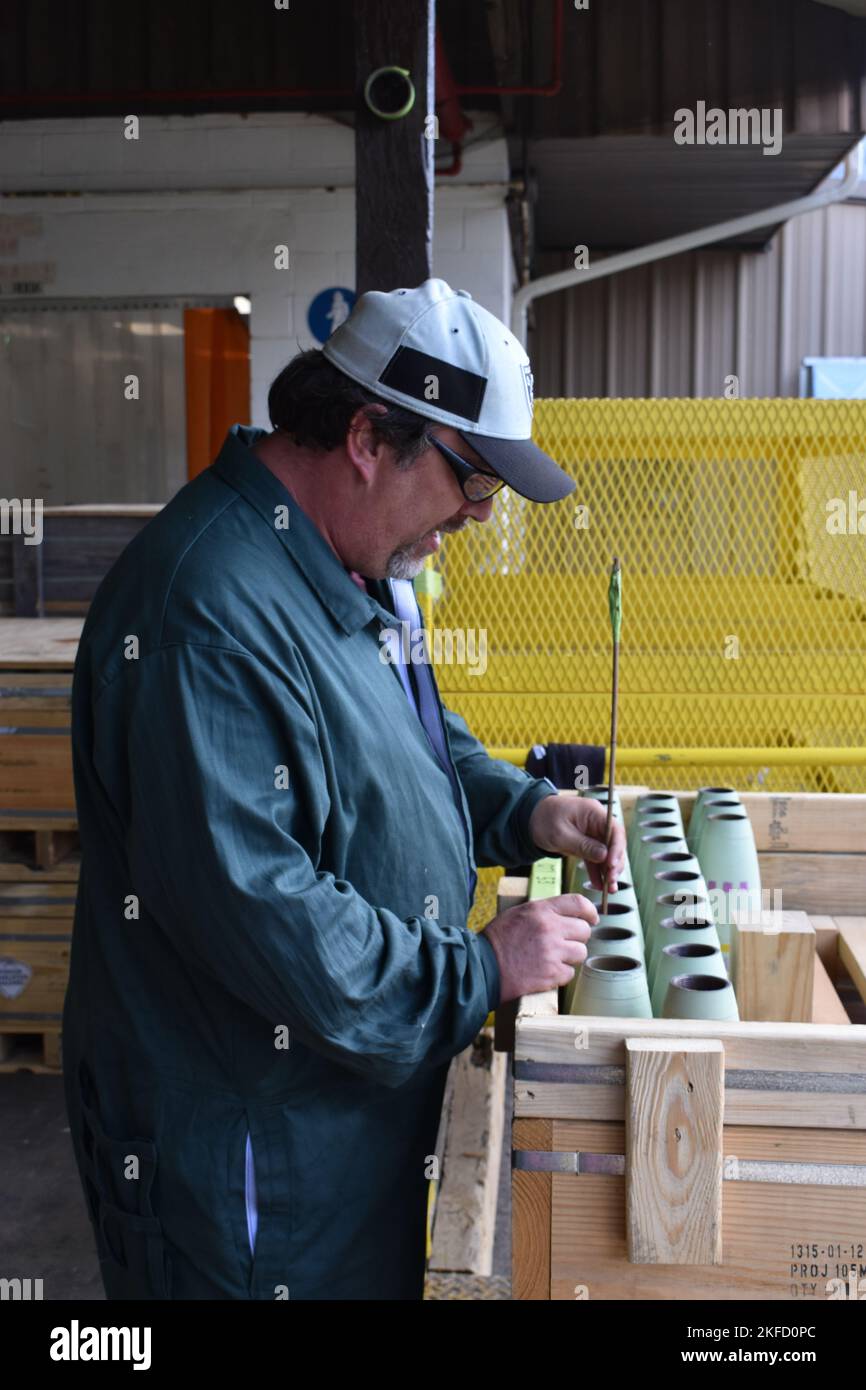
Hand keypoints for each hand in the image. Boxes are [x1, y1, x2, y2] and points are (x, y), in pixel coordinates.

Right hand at [481, 893, 597, 1003]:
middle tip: (565, 943)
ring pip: (581, 953)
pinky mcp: (551, 974)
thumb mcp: (519, 913)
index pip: (578, 903)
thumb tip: (568, 915)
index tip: (592, 918)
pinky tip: (546, 971)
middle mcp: (550, 928)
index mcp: (541, 910)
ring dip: (570, 957)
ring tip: (553, 958)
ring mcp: (552, 952)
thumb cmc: (498, 940)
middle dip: (577, 938)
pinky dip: (561, 974)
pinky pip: (570, 973)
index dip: (590, 911)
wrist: (483, 967)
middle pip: (584, 930)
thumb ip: (544, 912)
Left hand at [528, 793, 625, 893]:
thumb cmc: (544, 820)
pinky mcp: (587, 844)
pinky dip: (598, 871)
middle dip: (615, 863)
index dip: (617, 848)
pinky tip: (599, 885)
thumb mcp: (561, 834)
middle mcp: (597, 822)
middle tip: (611, 880)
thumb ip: (583, 845)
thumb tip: (605, 856)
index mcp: (593, 812)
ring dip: (609, 871)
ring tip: (610, 889)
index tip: (612, 865)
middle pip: (614, 844)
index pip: (615, 830)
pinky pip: (596, 859)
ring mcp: (593, 834)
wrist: (530, 819)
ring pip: (607, 854)